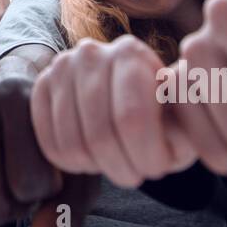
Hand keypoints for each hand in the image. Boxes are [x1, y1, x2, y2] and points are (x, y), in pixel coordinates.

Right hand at [0, 76, 98, 226]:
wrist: (21, 104)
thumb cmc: (53, 144)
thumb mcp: (73, 172)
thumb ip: (65, 214)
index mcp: (21, 96)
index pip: (29, 179)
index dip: (45, 189)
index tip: (49, 168)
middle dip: (13, 206)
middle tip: (22, 184)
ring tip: (2, 181)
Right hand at [32, 36, 195, 187]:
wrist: (130, 97)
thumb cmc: (163, 113)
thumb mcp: (185, 119)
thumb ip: (184, 123)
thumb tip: (168, 121)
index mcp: (130, 53)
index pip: (131, 118)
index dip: (146, 156)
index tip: (158, 168)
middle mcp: (90, 53)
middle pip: (100, 135)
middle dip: (124, 168)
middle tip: (137, 173)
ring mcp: (60, 69)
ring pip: (72, 145)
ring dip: (99, 169)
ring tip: (117, 163)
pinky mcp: (41, 88)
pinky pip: (50, 144)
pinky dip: (74, 165)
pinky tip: (94, 158)